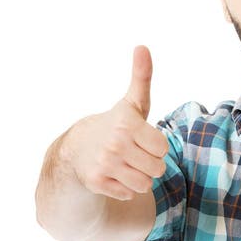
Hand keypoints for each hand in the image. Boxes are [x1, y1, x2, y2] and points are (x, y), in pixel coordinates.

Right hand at [66, 45, 167, 200]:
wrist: (77, 149)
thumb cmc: (116, 125)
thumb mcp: (131, 103)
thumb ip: (142, 78)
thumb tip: (142, 47)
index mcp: (127, 124)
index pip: (163, 148)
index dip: (156, 146)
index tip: (143, 140)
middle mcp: (115, 144)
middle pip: (157, 169)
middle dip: (149, 163)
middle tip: (134, 154)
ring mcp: (105, 165)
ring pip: (145, 184)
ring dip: (139, 178)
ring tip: (126, 165)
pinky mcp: (98, 183)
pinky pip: (130, 194)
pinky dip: (125, 188)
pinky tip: (114, 175)